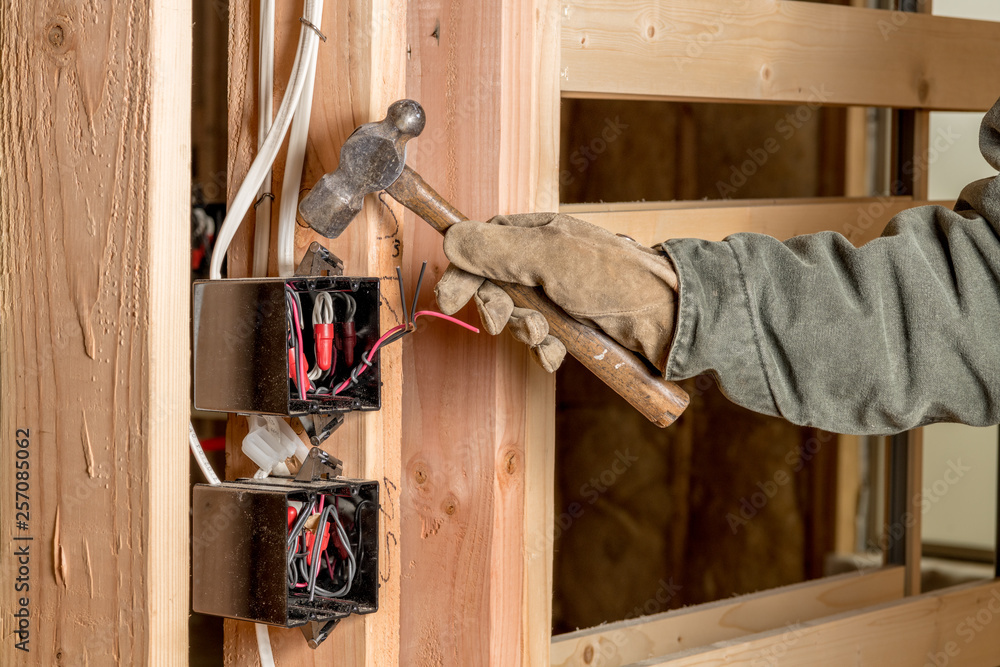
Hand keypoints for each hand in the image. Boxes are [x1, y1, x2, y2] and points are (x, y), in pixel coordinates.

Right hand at [434, 213, 678, 371]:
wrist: (669, 320)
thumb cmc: (616, 279)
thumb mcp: (549, 257)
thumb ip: (498, 249)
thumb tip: (452, 239)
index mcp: (540, 234)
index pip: (484, 247)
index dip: (463, 272)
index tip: (448, 299)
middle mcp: (548, 262)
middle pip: (496, 286)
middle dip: (497, 308)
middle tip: (503, 322)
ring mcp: (562, 296)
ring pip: (518, 318)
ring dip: (524, 332)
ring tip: (545, 337)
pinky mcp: (576, 327)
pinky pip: (543, 342)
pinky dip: (545, 351)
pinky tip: (559, 354)